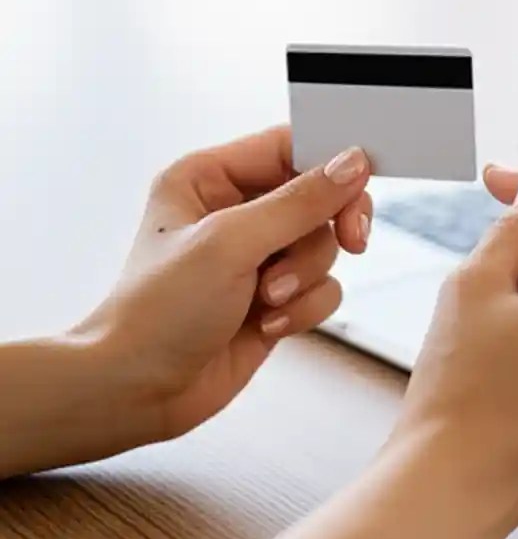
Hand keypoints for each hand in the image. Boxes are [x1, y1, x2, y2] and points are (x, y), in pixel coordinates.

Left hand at [75, 125, 373, 443]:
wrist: (138, 391)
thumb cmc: (156, 313)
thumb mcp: (230, 243)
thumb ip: (299, 202)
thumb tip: (351, 166)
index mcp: (208, 178)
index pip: (289, 147)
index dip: (329, 165)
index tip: (358, 188)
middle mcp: (234, 212)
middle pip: (319, 197)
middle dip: (326, 230)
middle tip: (351, 241)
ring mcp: (256, 257)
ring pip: (324, 246)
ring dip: (306, 277)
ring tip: (268, 300)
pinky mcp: (275, 297)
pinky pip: (324, 287)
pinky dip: (306, 308)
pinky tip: (269, 324)